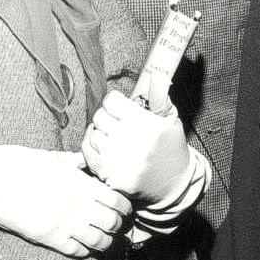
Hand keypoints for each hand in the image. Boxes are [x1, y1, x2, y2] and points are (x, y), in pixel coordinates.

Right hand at [0, 142, 131, 257]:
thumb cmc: (11, 163)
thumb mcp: (46, 157)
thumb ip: (70, 162)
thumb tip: (84, 162)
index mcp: (78, 180)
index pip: (118, 199)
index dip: (124, 204)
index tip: (118, 203)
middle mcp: (76, 202)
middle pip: (115, 222)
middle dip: (118, 223)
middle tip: (112, 221)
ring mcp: (63, 222)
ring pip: (101, 241)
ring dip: (104, 239)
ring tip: (98, 234)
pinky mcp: (47, 238)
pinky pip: (78, 251)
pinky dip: (85, 249)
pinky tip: (80, 242)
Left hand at [82, 89, 191, 205]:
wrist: (172, 183)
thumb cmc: (171, 147)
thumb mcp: (170, 119)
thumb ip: (160, 96)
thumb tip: (156, 76)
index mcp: (142, 123)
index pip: (111, 101)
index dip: (115, 102)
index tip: (121, 107)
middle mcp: (128, 141)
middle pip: (100, 116)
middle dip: (108, 116)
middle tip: (118, 122)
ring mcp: (116, 160)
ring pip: (93, 133)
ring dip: (100, 133)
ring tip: (113, 136)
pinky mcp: (108, 175)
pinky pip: (87, 152)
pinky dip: (92, 146)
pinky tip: (103, 147)